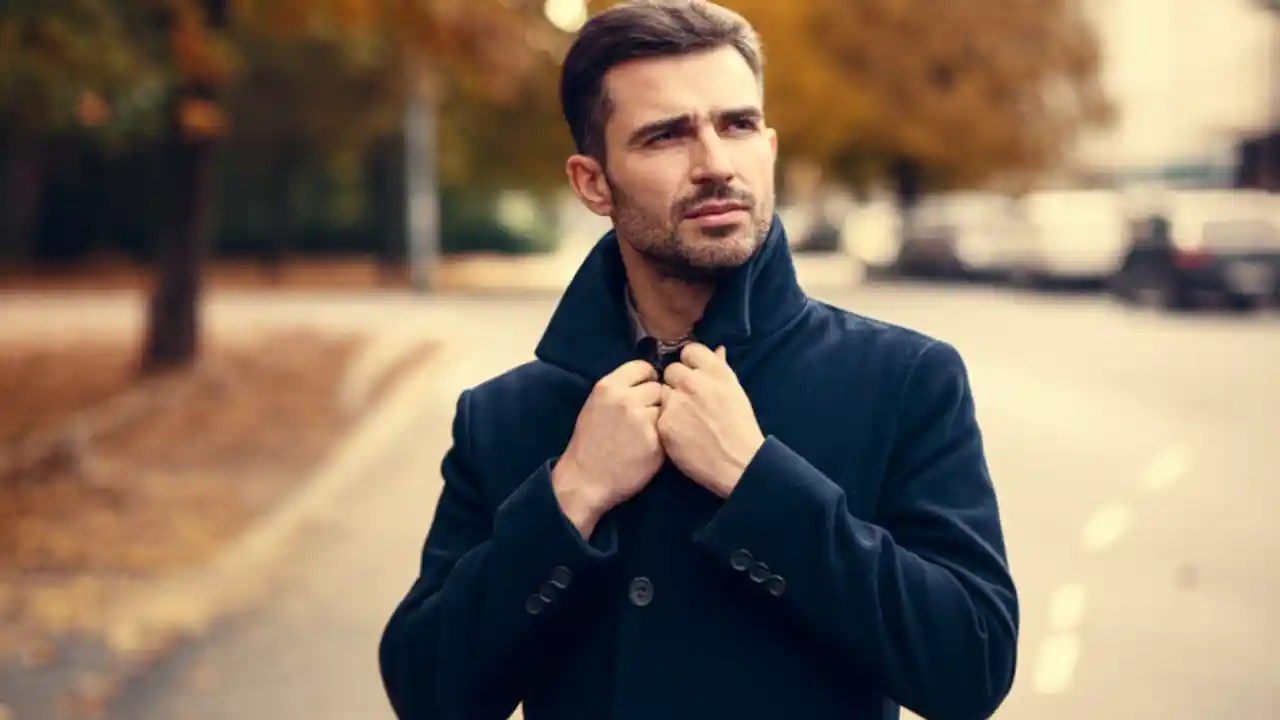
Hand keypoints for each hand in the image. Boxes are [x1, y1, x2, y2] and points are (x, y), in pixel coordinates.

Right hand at [553, 360, 665, 537]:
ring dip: (662, 417)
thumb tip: (648, 378)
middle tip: (645, 417)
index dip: (647, 379)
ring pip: (667, 407)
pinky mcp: (656, 442)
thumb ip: (620, 389)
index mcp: (608, 387)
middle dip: (655, 400)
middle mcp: (625, 400)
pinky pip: (670, 429)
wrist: (585, 480)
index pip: (643, 367)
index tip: (645, 393)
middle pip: (658, 387)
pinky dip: (664, 437)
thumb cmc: (590, 443)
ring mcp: (642, 421)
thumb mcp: (596, 405)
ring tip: (647, 432)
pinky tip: (651, 446)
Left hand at [658, 344, 764, 498]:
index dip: (690, 364)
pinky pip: (657, 415)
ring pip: (662, 392)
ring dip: (669, 402)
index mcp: (714, 371)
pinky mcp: (664, 422)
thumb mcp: (735, 391)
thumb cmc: (741, 428)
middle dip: (677, 383)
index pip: (689, 351)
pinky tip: (680, 434)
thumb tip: (717, 350)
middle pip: (672, 370)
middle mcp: (693, 381)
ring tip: (685, 420)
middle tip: (688, 402)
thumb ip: (720, 368)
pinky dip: (665, 423)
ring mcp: (676, 402)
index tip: (694, 377)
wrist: (738, 463)